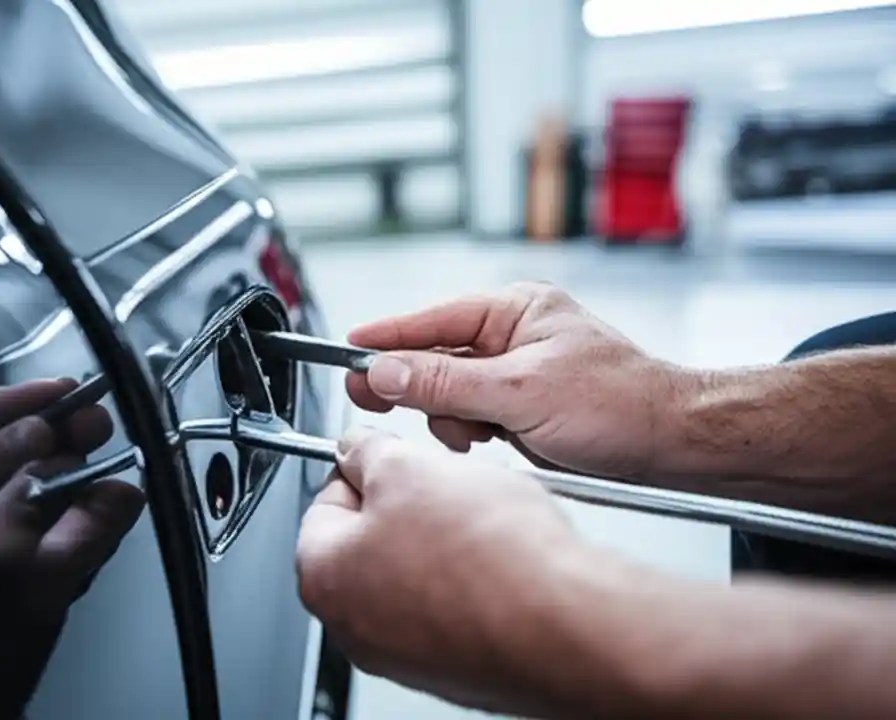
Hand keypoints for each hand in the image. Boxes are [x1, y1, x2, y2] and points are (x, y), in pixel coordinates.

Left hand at [296, 428, 582, 714]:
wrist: (569, 628)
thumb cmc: (492, 560)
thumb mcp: (409, 466)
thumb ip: (368, 451)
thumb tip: (358, 448)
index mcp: (324, 576)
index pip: (326, 500)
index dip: (366, 466)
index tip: (394, 454)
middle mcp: (356, 627)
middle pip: (372, 540)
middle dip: (411, 504)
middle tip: (448, 486)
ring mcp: (407, 653)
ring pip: (418, 571)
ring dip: (448, 539)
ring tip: (487, 523)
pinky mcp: (459, 666)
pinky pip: (459, 605)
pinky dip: (478, 579)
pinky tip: (507, 561)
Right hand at [346, 282, 692, 479]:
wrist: (674, 448)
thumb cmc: (620, 406)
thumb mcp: (520, 393)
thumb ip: (445, 383)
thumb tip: (386, 371)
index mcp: (515, 310)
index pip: (432, 319)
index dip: (385, 338)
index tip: (346, 350)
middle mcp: (513, 336)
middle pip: (435, 358)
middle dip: (423, 389)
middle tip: (379, 404)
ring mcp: (518, 373)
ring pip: (450, 394)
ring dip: (454, 419)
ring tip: (482, 436)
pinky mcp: (523, 409)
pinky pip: (473, 417)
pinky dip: (472, 433)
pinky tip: (492, 446)